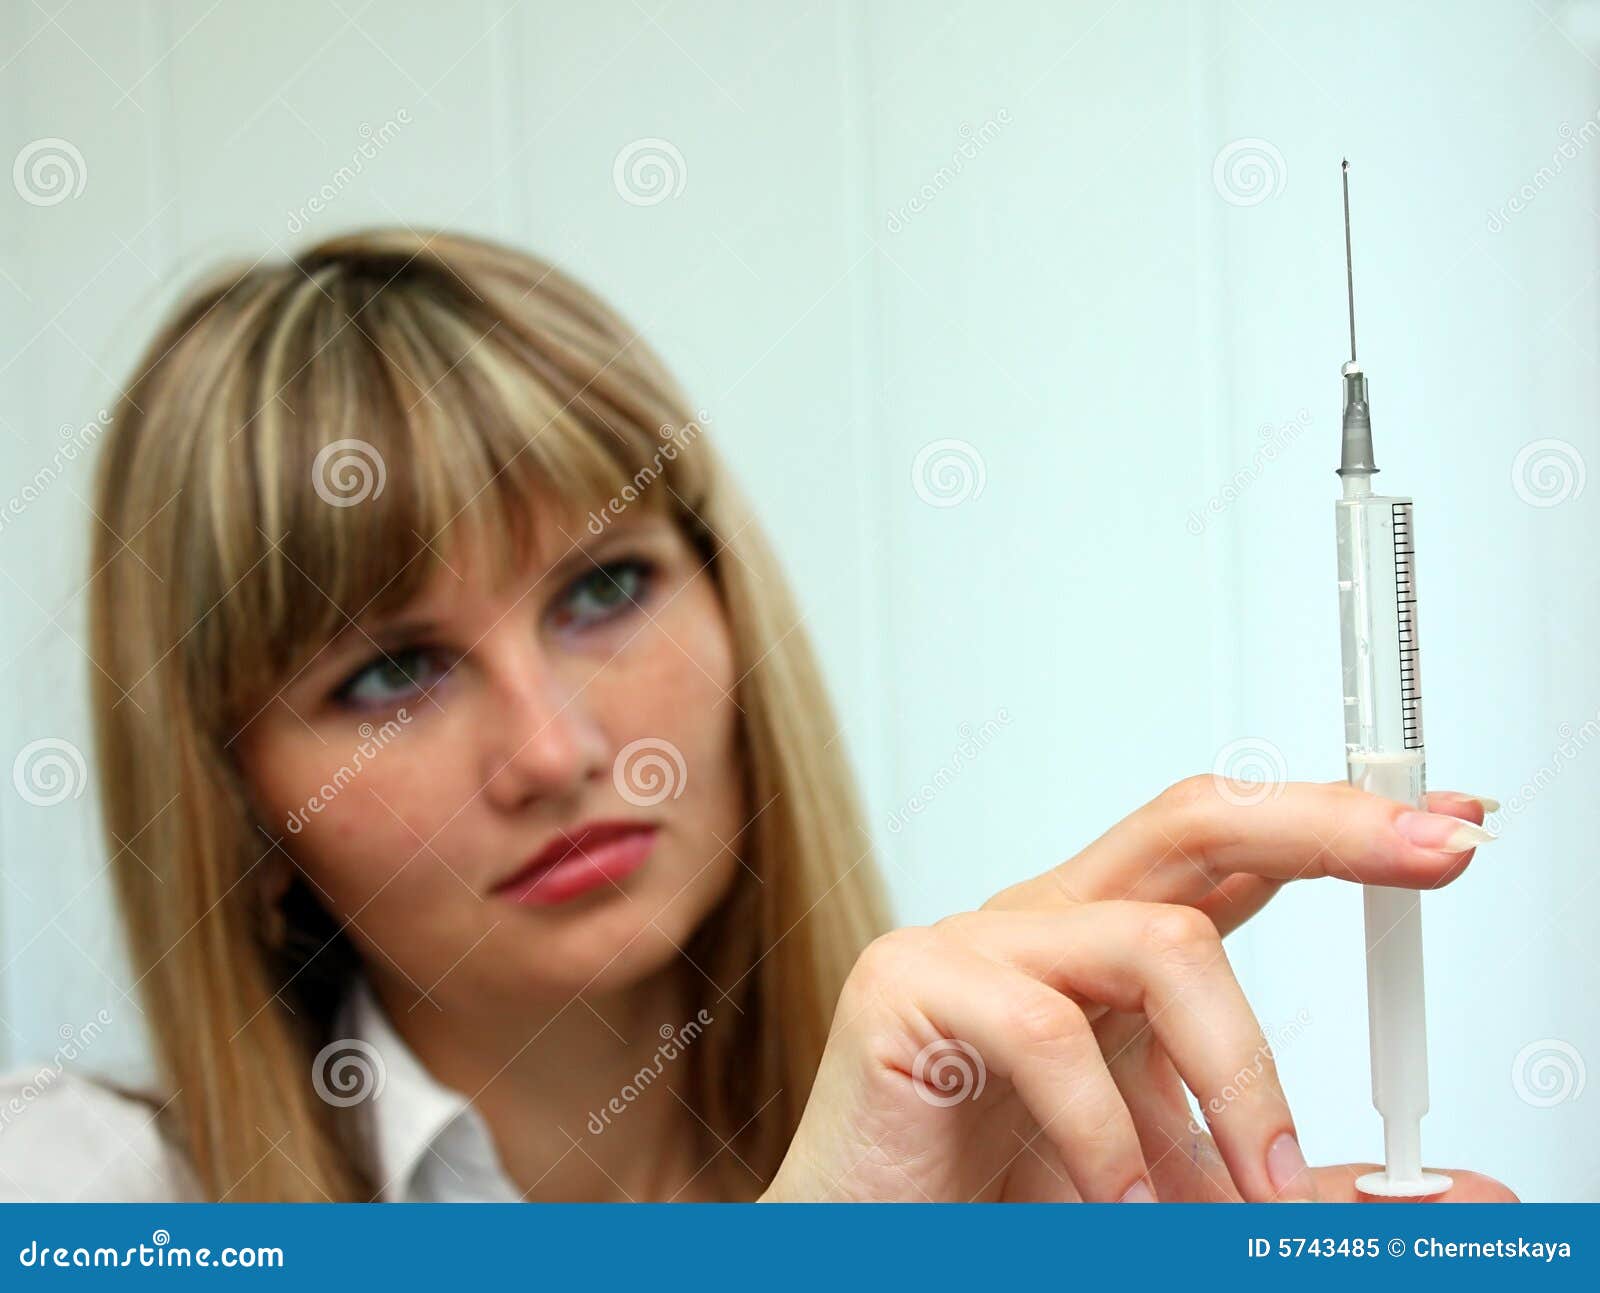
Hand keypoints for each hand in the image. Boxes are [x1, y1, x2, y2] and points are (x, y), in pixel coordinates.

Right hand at [764, 775, 1510, 1202]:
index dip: (1341, 825)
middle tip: (1435, 850)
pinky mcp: (908, 985)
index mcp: (1106, 946)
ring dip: (1241, 1075)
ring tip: (1258, 1195)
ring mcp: (974, 941)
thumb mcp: (1183, 1182)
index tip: (1450, 827)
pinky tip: (1120, 1199)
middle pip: (1196, 819)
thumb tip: (1457, 1197)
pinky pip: (1043, 1030)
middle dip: (1330, 825)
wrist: (862, 1241)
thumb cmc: (998, 1196)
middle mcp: (1047, 921)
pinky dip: (1106, 1130)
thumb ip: (1294, 1179)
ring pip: (1155, 940)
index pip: (1233, 851)